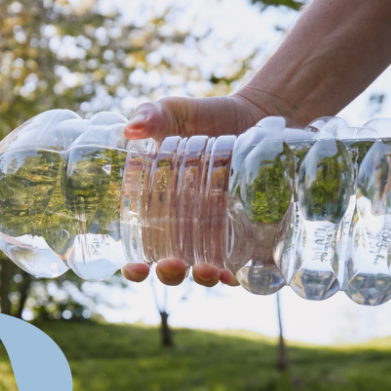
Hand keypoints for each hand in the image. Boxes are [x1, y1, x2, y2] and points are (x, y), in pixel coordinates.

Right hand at [118, 92, 286, 287]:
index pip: (140, 249)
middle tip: (173, 264)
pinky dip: (242, 274)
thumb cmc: (208, 117)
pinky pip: (246, 263)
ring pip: (208, 271)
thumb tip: (132, 128)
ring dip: (205, 278)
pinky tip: (239, 274)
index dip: (134, 267)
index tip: (135, 268)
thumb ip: (152, 115)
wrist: (258, 114)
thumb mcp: (177, 113)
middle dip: (171, 274)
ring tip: (208, 271)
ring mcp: (220, 234)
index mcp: (158, 210)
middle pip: (173, 268)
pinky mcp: (252, 232)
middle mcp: (187, 229)